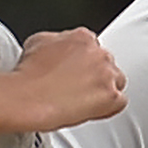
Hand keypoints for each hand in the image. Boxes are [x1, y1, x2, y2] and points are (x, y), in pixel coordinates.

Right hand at [11, 27, 127, 129]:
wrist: (27, 97)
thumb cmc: (28, 75)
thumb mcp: (36, 42)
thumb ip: (56, 41)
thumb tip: (57, 48)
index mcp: (82, 37)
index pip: (92, 47)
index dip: (83, 62)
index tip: (75, 71)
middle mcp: (98, 53)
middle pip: (106, 63)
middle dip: (94, 75)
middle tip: (77, 87)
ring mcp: (106, 74)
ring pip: (117, 81)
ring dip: (104, 89)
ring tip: (85, 100)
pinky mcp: (110, 96)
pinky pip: (120, 102)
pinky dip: (109, 108)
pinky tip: (93, 110)